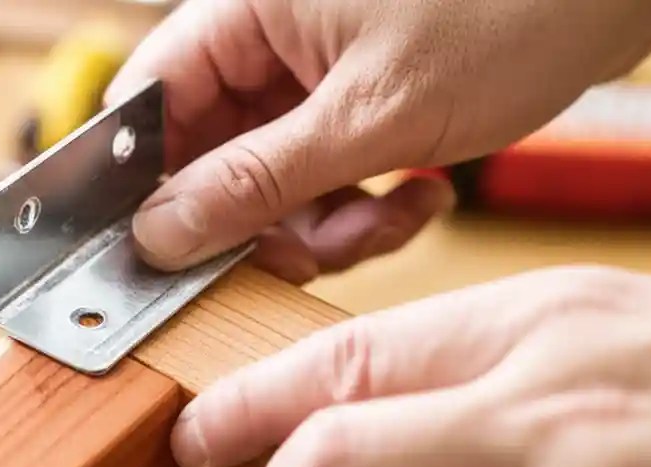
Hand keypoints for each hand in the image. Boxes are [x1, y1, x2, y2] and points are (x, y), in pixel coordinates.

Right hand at [107, 0, 650, 281]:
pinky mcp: (359, 98)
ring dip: (319, 223)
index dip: (143, 186)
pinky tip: (418, 197)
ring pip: (268, 178)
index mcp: (245, 10)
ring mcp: (315, 70)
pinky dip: (362, 203)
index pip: (146, 105)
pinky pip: (326, 174)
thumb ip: (255, 181)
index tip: (160, 253)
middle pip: (207, 154)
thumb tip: (159, 233)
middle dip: (255, 221)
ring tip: (385, 219)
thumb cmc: (508, 10)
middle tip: (297, 258)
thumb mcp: (369, 117)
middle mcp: (268, 37)